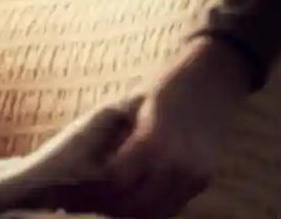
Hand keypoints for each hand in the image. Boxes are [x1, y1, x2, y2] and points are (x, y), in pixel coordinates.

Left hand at [69, 38, 253, 217]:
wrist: (214, 75)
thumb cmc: (166, 84)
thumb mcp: (130, 106)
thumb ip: (113, 139)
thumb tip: (83, 166)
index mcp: (152, 142)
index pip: (115, 183)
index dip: (89, 192)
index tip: (66, 192)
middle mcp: (176, 165)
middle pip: (132, 204)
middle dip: (100, 206)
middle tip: (74, 203)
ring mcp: (194, 176)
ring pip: (153, 212)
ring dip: (124, 212)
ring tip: (97, 204)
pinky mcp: (204, 180)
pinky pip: (172, 207)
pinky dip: (148, 210)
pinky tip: (127, 203)